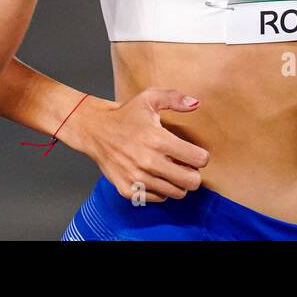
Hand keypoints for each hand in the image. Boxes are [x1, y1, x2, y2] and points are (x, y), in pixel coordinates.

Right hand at [70, 90, 209, 202]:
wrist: (95, 130)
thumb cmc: (126, 114)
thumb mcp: (150, 98)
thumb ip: (175, 98)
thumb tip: (196, 103)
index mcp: (158, 139)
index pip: (199, 159)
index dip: (201, 156)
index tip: (194, 152)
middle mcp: (149, 161)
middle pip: (191, 181)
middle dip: (193, 173)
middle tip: (186, 165)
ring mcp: (137, 178)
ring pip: (176, 193)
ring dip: (178, 183)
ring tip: (171, 170)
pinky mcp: (128, 189)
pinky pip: (158, 198)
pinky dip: (161, 190)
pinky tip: (156, 176)